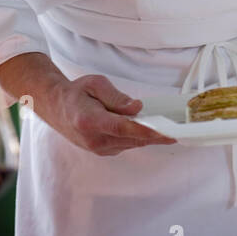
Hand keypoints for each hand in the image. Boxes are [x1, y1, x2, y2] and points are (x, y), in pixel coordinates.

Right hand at [37, 73, 175, 154]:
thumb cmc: (76, 93)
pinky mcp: (103, 151)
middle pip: (133, 139)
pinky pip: (127, 145)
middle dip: (157, 135)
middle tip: (180, 130)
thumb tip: (137, 108)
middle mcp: (94, 139)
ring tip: (170, 128)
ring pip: (132, 144)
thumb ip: (117, 97)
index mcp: (90, 121)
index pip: (124, 128)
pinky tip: (151, 129)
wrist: (56, 107)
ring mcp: (98, 148)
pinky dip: (139, 138)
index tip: (167, 132)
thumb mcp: (96, 84)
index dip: (148, 131)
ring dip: (150, 137)